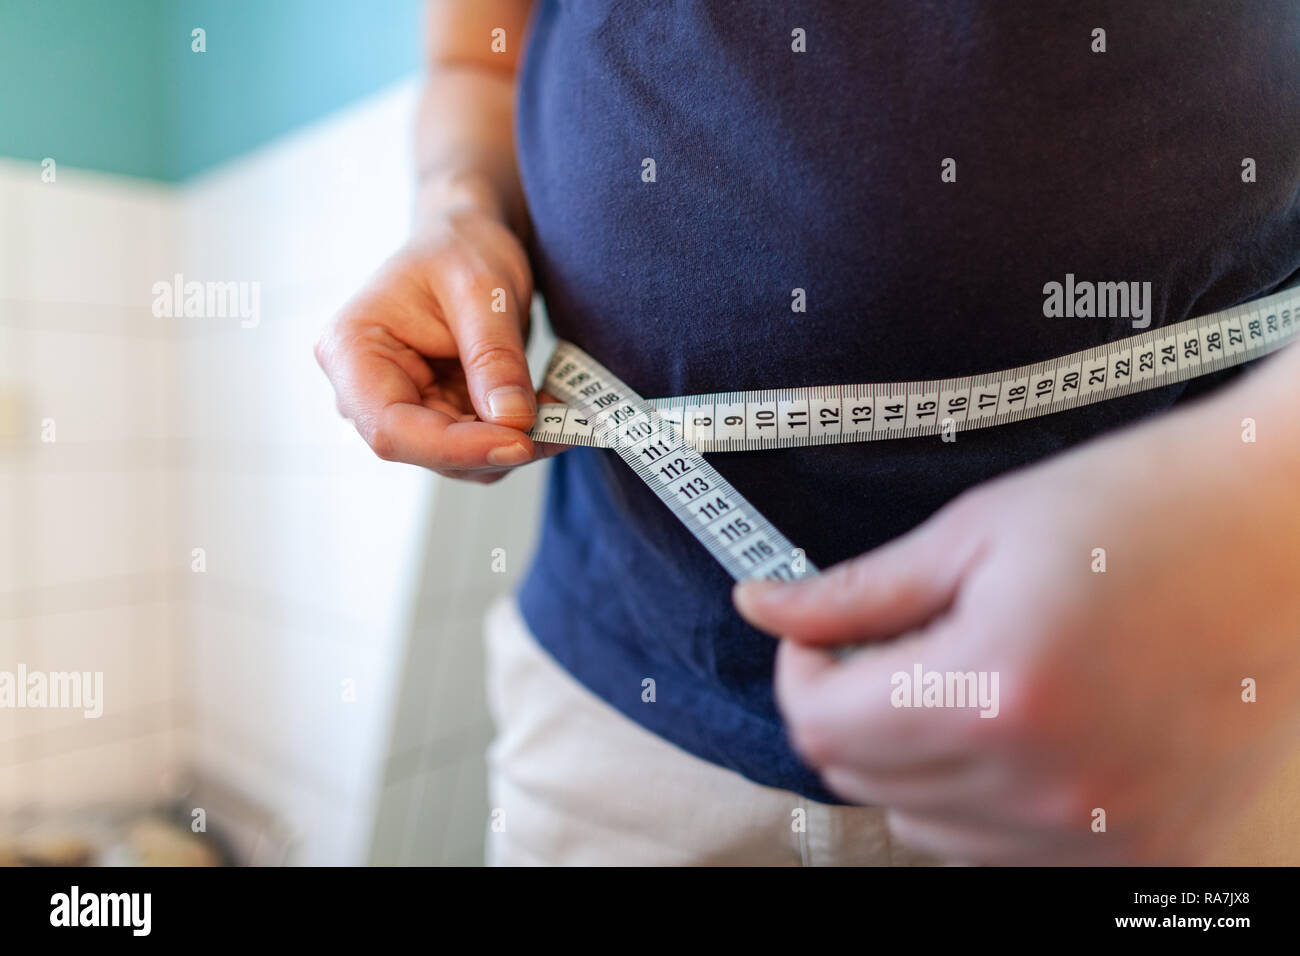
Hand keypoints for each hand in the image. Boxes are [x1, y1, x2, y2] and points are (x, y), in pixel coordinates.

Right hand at [315, 207, 562, 482]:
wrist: (468, 241)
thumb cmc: (462, 249)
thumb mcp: (483, 290)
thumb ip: (494, 356)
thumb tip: (512, 422)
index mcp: (352, 351)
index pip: (391, 428)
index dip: (455, 447)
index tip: (519, 442)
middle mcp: (365, 393)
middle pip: (427, 452)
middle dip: (495, 447)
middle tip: (563, 426)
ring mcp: (403, 411)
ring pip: (459, 461)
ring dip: (514, 446)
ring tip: (562, 410)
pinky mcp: (438, 420)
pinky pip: (479, 449)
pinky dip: (518, 438)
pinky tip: (549, 410)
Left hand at [735, 408, 1299, 863]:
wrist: (1284, 531)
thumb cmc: (1141, 507)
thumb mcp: (977, 531)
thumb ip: (857, 590)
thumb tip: (761, 606)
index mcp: (994, 693)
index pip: (820, 727)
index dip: (801, 672)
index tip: (821, 638)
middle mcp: (1048, 787)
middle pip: (865, 784)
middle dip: (850, 712)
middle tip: (895, 649)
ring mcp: (1105, 835)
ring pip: (928, 832)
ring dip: (914, 763)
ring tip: (967, 683)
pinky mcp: (1149, 853)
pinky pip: (1010, 857)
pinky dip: (985, 803)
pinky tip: (1019, 731)